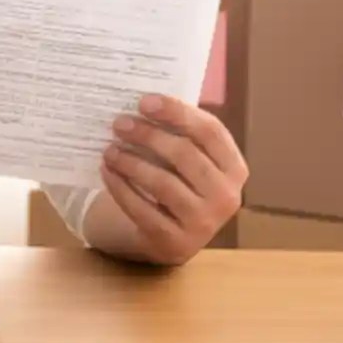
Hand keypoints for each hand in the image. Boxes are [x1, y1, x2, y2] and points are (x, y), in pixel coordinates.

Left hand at [100, 94, 248, 264]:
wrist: (172, 237)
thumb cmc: (180, 184)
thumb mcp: (190, 162)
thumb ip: (179, 135)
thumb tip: (143, 101)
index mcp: (235, 168)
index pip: (210, 132)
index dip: (178, 112)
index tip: (144, 101)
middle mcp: (226, 196)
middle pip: (185, 155)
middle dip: (148, 135)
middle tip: (119, 123)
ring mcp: (204, 223)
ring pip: (162, 183)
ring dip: (130, 162)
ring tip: (109, 149)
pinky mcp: (175, 241)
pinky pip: (142, 209)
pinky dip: (120, 187)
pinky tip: (107, 171)